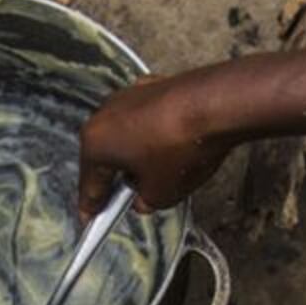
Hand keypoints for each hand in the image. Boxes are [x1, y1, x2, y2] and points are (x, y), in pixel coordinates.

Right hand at [78, 73, 232, 215]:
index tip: (90, 217)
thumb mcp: (161, 194)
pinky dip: (153, 135)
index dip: (91, 207)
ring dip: (135, 154)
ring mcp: (127, 96)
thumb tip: (143, 198)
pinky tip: (170, 147)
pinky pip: (145, 119)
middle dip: (115, 178)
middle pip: (105, 156)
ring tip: (157, 172)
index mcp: (96, 143)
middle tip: (124, 198)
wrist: (215, 107)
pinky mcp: (152, 86)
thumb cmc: (181, 149)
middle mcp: (105, 114)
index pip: (90, 185)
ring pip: (125, 135)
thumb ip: (145, 201)